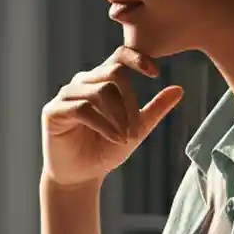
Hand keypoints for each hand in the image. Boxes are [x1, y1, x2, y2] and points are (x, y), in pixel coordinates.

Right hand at [41, 46, 183, 188]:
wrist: (80, 177)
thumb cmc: (105, 150)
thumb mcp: (136, 130)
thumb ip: (155, 109)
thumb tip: (179, 89)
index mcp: (101, 80)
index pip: (118, 56)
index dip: (137, 58)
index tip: (155, 74)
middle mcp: (83, 82)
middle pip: (113, 73)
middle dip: (131, 101)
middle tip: (137, 130)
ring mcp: (66, 95)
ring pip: (100, 91)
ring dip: (119, 116)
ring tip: (126, 138)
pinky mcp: (53, 111)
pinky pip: (82, 108)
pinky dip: (104, 125)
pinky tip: (115, 139)